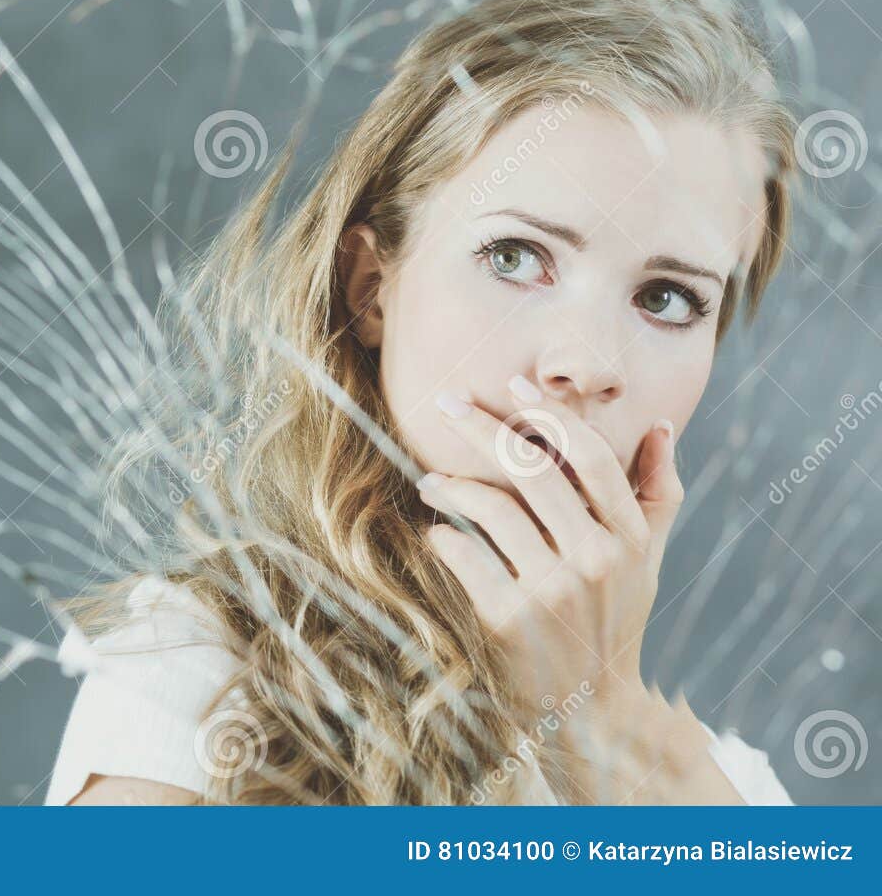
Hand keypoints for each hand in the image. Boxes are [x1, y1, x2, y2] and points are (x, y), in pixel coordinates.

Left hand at [413, 374, 683, 736]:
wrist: (592, 707)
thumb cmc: (615, 618)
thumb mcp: (647, 559)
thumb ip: (656, 491)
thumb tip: (660, 423)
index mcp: (628, 537)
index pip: (590, 456)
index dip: (550, 413)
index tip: (511, 383)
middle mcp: (595, 558)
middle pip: (532, 469)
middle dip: (481, 427)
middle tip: (445, 403)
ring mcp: (551, 590)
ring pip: (491, 508)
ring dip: (451, 484)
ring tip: (430, 480)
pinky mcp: (508, 618)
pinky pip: (463, 555)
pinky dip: (442, 536)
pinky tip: (435, 531)